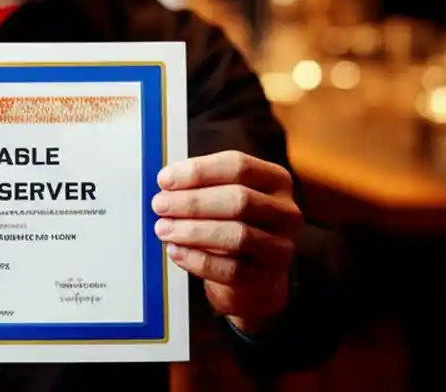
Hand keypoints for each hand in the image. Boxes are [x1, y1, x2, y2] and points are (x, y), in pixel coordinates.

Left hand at [150, 150, 301, 333]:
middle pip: (239, 199)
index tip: (165, 179)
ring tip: (163, 229)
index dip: (198, 171)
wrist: (253, 277)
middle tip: (160, 205)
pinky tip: (176, 251)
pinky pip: (231, 269)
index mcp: (275, 181)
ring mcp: (280, 247)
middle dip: (193, 202)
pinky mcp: (267, 278)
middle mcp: (285, 212)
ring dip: (192, 230)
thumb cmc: (233, 226)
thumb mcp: (223, 198)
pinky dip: (197, 259)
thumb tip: (166, 183)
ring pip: (237, 234)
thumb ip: (200, 186)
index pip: (238, 166)